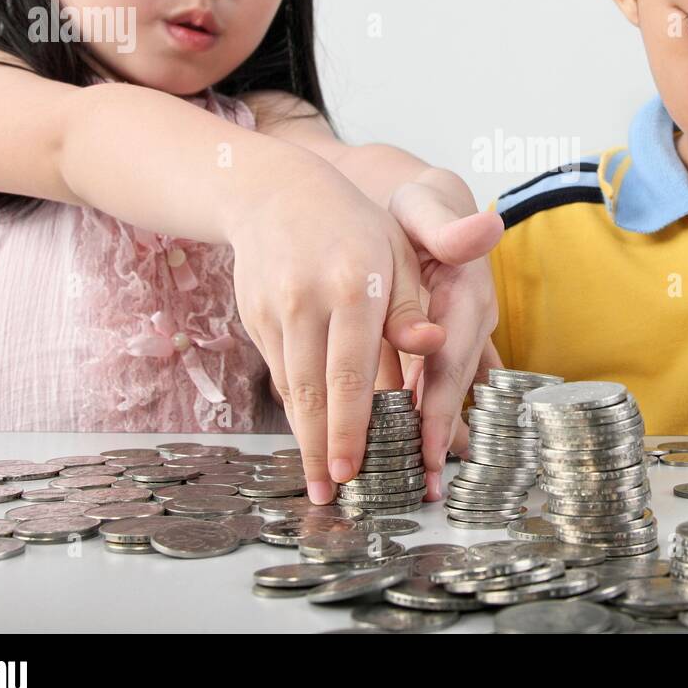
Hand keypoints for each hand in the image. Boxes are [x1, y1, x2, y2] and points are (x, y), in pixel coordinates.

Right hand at [228, 158, 446, 503]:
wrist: (274, 193)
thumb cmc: (354, 226)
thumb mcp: (396, 250)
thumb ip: (412, 304)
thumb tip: (434, 343)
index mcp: (353, 285)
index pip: (351, 371)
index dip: (351, 426)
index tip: (354, 468)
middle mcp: (307, 301)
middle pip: (313, 390)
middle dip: (321, 448)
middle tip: (329, 494)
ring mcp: (273, 311)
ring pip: (290, 387)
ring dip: (303, 437)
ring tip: (317, 479)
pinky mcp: (254, 318)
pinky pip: (279, 371)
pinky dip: (294, 405)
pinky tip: (306, 432)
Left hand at [388, 175, 503, 499]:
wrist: (425, 203)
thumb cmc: (418, 207)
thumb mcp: (425, 207)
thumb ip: (450, 227)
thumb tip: (489, 225)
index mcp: (467, 294)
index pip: (451, 358)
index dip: (439, 403)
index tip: (427, 446)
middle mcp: (470, 320)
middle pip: (452, 386)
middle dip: (438, 435)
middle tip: (423, 484)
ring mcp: (463, 333)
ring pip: (451, 390)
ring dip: (441, 433)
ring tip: (425, 479)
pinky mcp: (451, 340)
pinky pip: (443, 382)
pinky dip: (432, 412)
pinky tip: (419, 445)